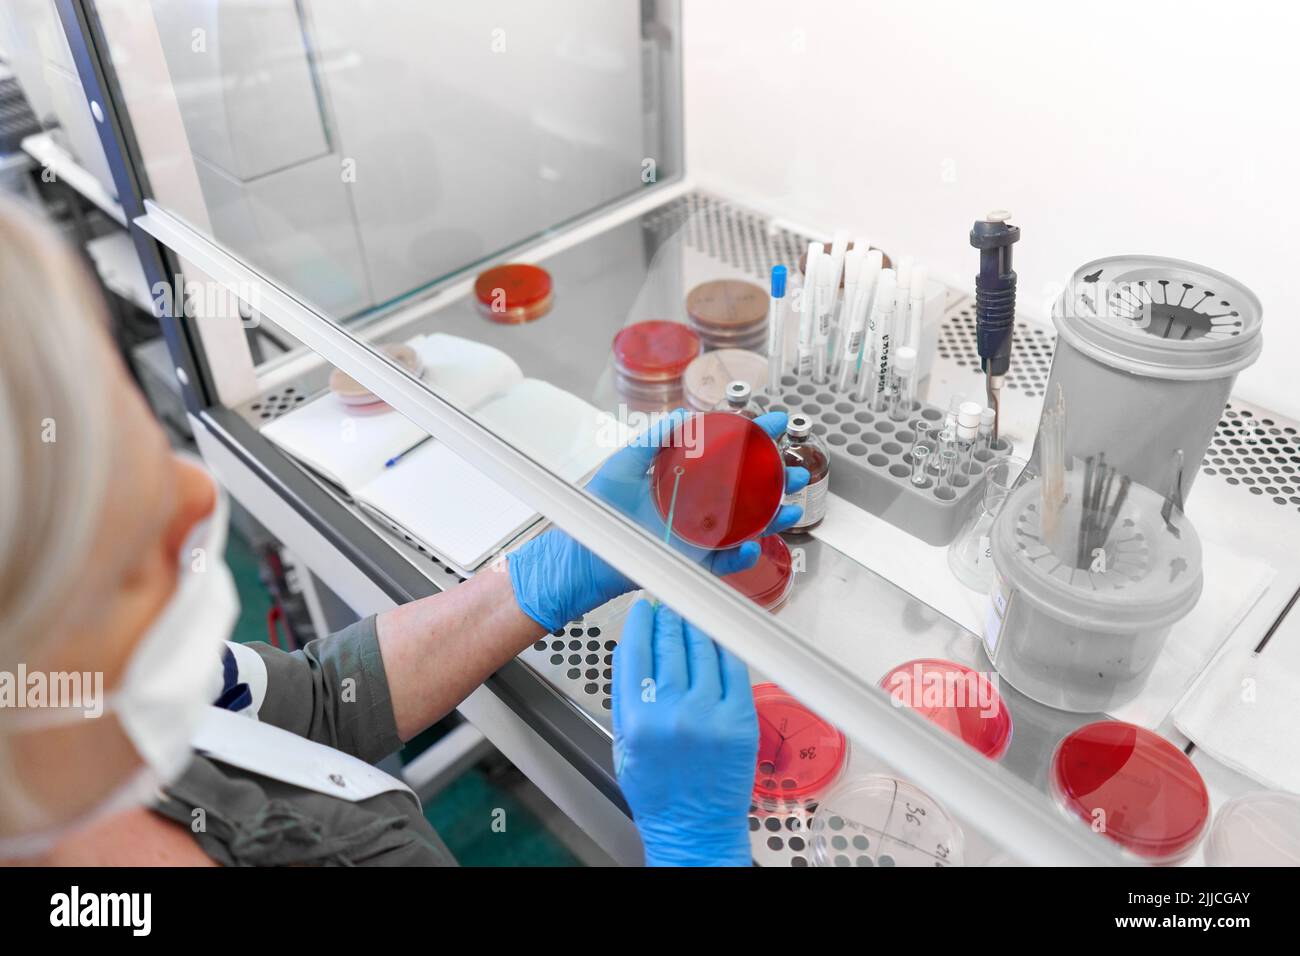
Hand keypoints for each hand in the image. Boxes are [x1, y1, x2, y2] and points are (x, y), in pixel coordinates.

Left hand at [509, 409, 807, 631]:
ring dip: (776, 516)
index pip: (730, 452)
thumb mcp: (625, 463)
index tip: (776, 419)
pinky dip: (742, 556)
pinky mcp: (696, 562)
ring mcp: (702, 533)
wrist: (585, 549)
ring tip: (791, 505)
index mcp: (689, 475)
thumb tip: (685, 416)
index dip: (755, 435)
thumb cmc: (601, 506)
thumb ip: (654, 438)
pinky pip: (727, 562)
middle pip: (751, 489)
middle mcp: (701, 503)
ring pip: (750, 525)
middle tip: (798, 467)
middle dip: (780, 478)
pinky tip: (750, 545)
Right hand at [612, 599, 756, 865]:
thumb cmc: (658, 792)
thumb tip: (635, 646)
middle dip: (669, 620)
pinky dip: (723, 649)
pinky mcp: (741, 720)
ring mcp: (711, 716)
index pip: (635, 651)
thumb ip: (627, 693)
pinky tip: (716, 641)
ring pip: (703, 650)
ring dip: (695, 628)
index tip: (643, 611)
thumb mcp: (622, 741)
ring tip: (691, 620)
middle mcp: (673, 713)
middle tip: (669, 609)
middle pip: (670, 644)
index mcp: (637, 719)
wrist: (693, 829)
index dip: (640, 623)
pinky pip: (733, 668)